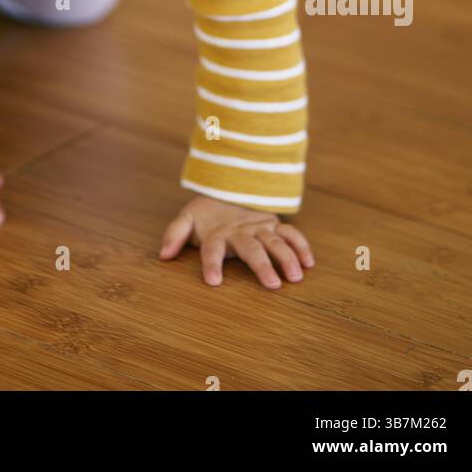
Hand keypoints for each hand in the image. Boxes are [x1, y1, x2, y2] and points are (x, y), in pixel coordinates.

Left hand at [159, 195, 314, 288]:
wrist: (228, 186)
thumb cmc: (207, 213)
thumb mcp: (187, 219)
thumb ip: (174, 234)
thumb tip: (162, 255)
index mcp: (217, 233)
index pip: (212, 249)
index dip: (211, 263)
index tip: (213, 281)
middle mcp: (240, 231)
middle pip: (251, 248)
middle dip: (261, 266)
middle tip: (272, 285)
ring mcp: (259, 227)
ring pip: (275, 241)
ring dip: (287, 257)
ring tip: (295, 276)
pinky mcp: (274, 224)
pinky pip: (290, 234)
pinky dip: (301, 246)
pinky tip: (309, 262)